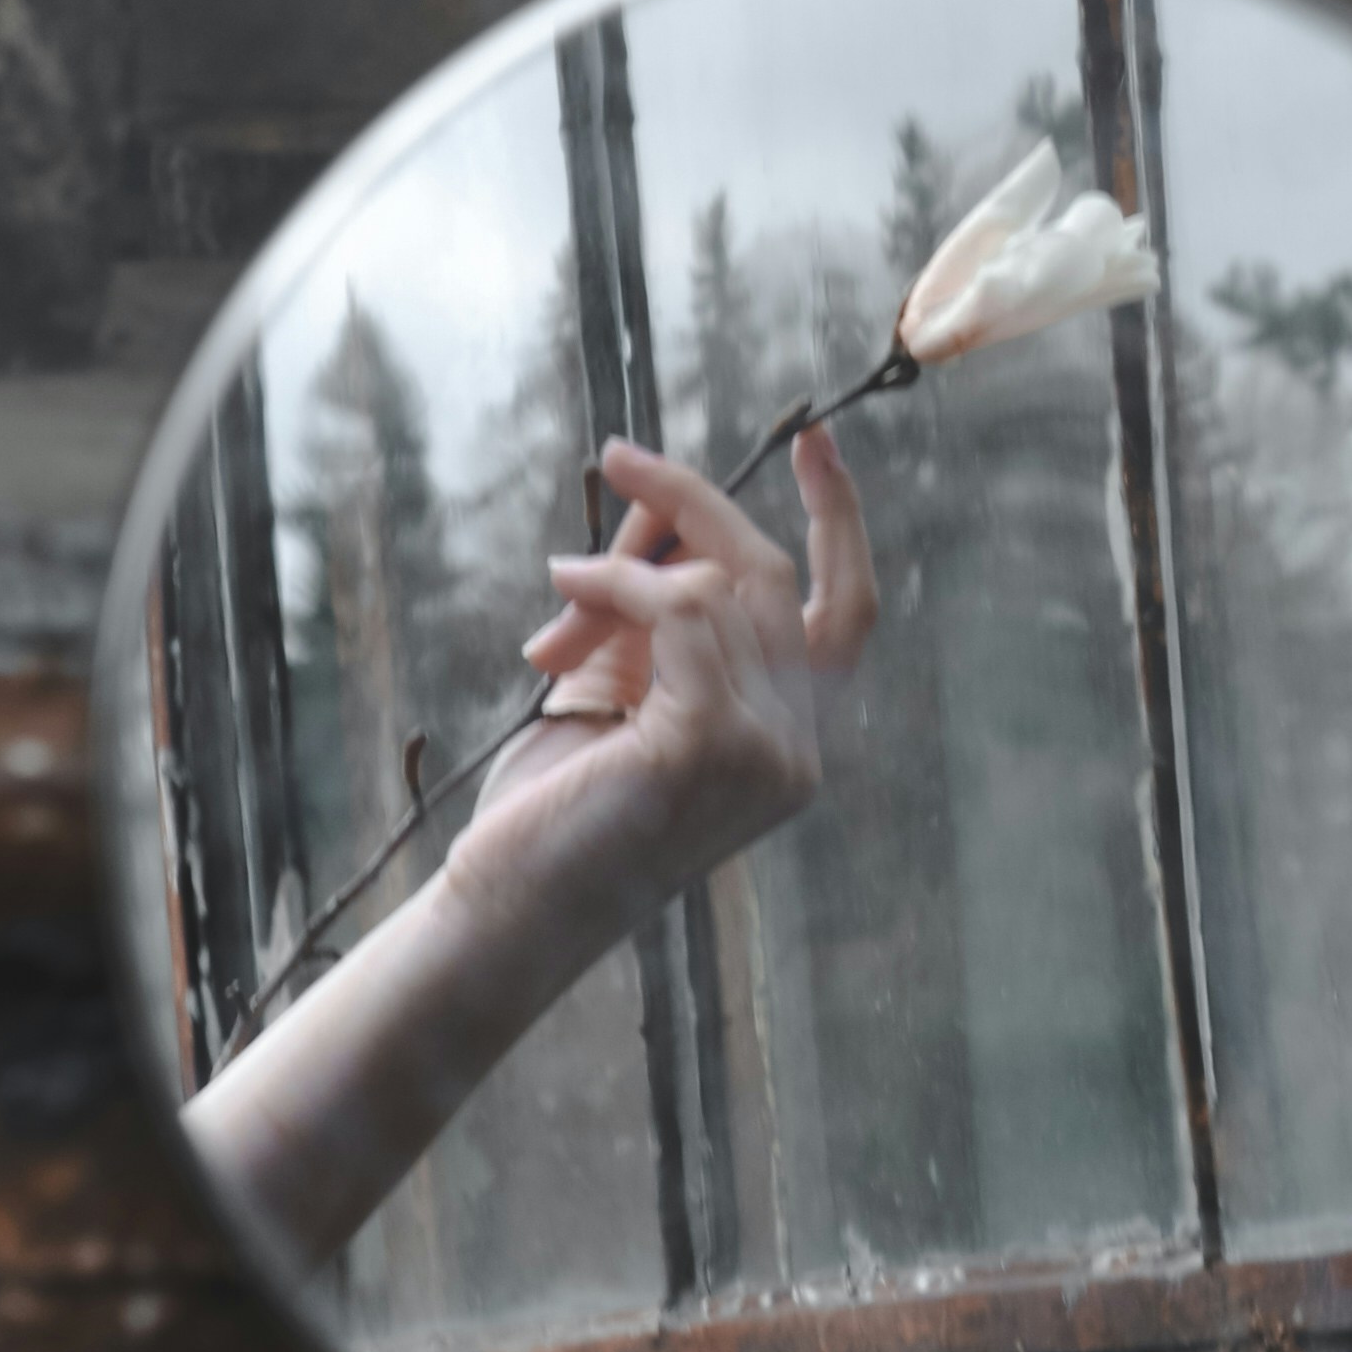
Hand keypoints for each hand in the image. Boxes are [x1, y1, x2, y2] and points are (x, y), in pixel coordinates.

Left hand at [440, 427, 878, 984]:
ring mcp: (766, 752)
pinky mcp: (712, 742)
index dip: (841, 521)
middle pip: (774, 575)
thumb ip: (656, 601)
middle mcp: (797, 750)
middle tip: (618, 457)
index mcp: (788, 741)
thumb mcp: (619, 680)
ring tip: (558, 590)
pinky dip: (614, 581)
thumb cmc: (555, 808)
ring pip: (715, 585)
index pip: (847, 614)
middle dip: (696, 502)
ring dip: (622, 567)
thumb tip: (661, 504)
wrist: (505, 911)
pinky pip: (676, 606)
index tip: (811, 441)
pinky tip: (563, 591)